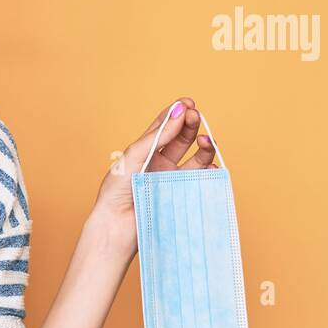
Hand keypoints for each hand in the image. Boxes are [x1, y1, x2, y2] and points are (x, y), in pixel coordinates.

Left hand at [89, 97, 217, 252]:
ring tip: (206, 140)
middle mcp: (158, 162)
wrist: (116, 224)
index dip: (176, 112)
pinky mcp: (180, 193)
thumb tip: (179, 111)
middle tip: (196, 116)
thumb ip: (158, 135)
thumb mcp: (134, 155)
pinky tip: (210, 166)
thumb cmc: (117, 190)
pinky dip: (210, 171)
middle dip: (190, 124)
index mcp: (144, 150)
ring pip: (195, 157)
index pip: (163, 125)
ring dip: (204, 145)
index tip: (188, 102)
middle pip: (181, 137)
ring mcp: (170, 178)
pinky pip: (200, 179)